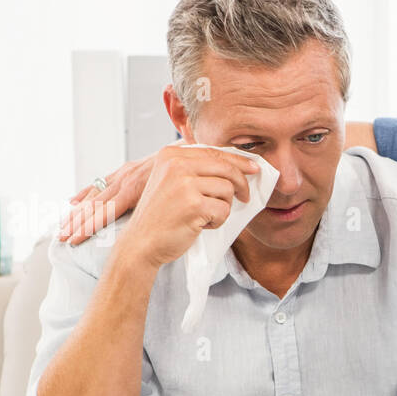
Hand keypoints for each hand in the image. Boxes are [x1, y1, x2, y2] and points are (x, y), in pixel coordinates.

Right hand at [59, 145, 258, 265]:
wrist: (141, 243)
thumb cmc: (161, 216)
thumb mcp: (172, 182)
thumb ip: (195, 169)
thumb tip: (235, 164)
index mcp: (170, 155)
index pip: (214, 152)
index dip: (238, 160)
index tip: (254, 168)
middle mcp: (176, 164)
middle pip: (226, 168)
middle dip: (241, 185)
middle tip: (245, 198)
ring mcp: (184, 183)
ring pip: (227, 190)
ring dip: (222, 207)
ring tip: (204, 216)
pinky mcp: (194, 204)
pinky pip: (224, 210)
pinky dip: (217, 221)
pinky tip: (199, 225)